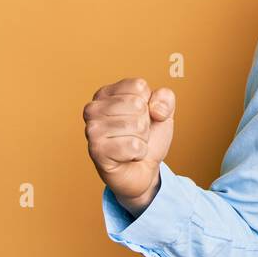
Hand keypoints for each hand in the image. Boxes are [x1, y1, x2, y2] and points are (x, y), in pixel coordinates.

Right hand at [83, 77, 176, 213]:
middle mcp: (93, 108)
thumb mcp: (163, 112)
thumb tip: (155, 109)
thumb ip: (165, 98)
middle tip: (136, 134)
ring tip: (131, 144)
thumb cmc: (148, 137)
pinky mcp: (96, 151)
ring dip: (142, 139)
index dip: (150, 103)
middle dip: (145, 123)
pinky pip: (134, 146)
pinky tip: (128, 156)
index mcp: (106, 93)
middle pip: (138, 105)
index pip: (139, 86)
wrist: (142, 170)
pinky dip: (139, 153)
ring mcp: (92, 130)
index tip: (142, 116)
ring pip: (137, 126)